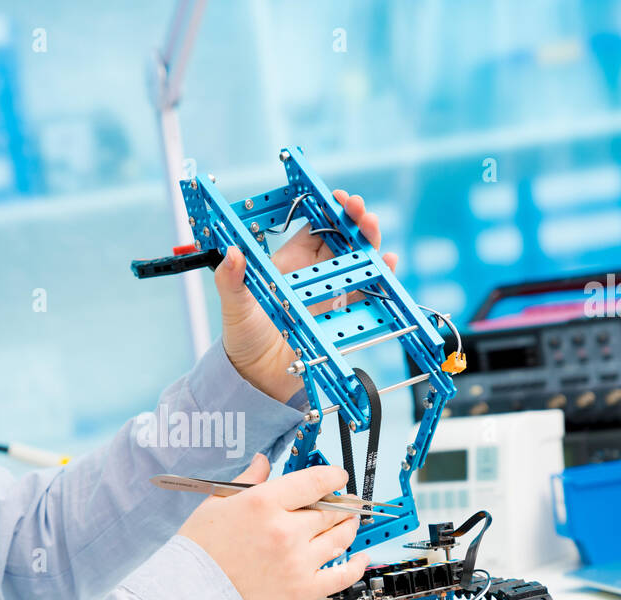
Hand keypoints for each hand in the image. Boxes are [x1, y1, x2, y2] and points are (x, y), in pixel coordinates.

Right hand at [177, 453, 370, 599]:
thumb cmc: (199, 551)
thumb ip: (248, 480)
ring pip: (340, 537)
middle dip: (341, 503)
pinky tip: (361, 557)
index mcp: (264, 504)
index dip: (333, 476)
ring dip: (348, 527)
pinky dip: (357, 565)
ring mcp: (298, 561)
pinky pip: (342, 575)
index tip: (338, 476)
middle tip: (343, 502)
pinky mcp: (303, 589)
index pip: (314, 481)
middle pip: (330, 510)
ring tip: (349, 523)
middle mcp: (286, 530)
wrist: (191, 594)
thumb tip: (263, 462)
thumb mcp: (217, 503)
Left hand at [214, 190, 400, 403]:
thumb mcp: (235, 308)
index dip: (326, 210)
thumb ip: (232, 281)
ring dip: (369, 242)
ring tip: (371, 228)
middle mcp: (314, 276)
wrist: (259, 380)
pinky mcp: (345, 317)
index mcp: (289, 264)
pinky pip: (368, 294)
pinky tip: (388, 265)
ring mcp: (332, 295)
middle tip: (358, 208)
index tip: (335, 198)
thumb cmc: (244, 340)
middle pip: (342, 239)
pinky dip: (382, 278)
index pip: (313, 227)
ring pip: (358, 261)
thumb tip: (233, 254)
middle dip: (353, 219)